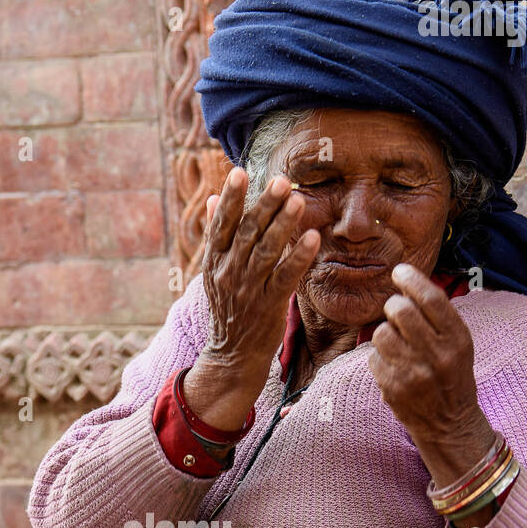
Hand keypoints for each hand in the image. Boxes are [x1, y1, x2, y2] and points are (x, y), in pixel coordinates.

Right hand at [183, 168, 319, 431]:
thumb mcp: (214, 272)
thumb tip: (216, 197)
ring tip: (299, 200)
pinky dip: (299, 257)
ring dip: (284, 224)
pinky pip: (286, 277)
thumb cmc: (228, 308)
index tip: (239, 172)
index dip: (231, 199)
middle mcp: (229, 272)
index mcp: (214, 261)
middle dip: (265, 205)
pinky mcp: (269, 305)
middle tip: (282, 181)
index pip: (221, 225)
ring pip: (267, 251)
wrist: (231, 355)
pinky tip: (312, 238)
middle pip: (248, 233)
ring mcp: (249, 289)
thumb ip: (218, 235)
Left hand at [369, 263, 495, 493]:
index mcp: (457, 340)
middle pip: (401, 311)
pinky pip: (373, 357)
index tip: (399, 271)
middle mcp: (437, 355)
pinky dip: (379, 358)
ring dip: (384, 332)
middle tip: (395, 310)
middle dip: (393, 305)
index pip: (430, 298)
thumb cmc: (452, 375)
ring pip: (381, 332)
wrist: (450, 423)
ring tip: (396, 343)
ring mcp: (414, 373)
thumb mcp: (458, 344)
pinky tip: (394, 367)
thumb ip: (437, 316)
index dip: (411, 279)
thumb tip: (407, 283)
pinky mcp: (393, 388)